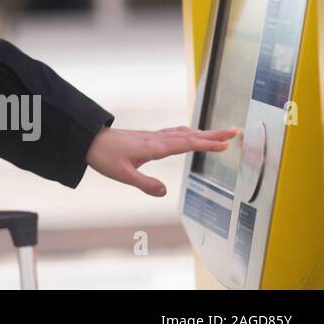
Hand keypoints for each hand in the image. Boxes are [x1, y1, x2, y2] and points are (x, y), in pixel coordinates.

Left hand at [86, 125, 238, 195]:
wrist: (87, 140)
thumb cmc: (104, 157)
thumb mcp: (123, 175)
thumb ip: (145, 184)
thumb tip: (165, 192)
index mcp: (154, 147)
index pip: (186, 144)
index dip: (206, 144)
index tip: (226, 144)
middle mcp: (156, 139)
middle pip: (190, 135)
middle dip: (213, 134)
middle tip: (235, 131)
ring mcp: (152, 137)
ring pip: (183, 132)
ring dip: (203, 132)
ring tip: (221, 133)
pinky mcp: (148, 138)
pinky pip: (174, 133)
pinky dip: (188, 133)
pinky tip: (191, 134)